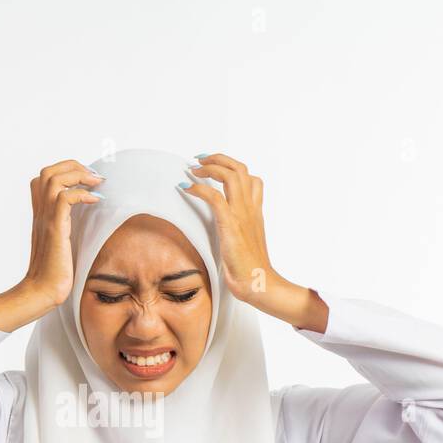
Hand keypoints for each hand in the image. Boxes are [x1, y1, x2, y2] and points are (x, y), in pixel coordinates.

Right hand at [23, 159, 104, 304]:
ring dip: (78, 175)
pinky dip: (82, 193)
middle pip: (48, 171)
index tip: (86, 181)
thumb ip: (67, 229)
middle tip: (93, 177)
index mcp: (41, 215)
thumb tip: (87, 222)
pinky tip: (95, 201)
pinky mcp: (55, 229)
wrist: (42, 291)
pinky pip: (64, 198)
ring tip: (96, 183)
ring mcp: (46, 219)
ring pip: (54, 178)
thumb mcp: (62, 244)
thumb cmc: (54, 273)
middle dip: (73, 166)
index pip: (43, 179)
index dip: (65, 172)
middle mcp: (41, 213)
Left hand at [180, 153, 327, 332]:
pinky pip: (214, 196)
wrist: (257, 283)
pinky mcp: (230, 224)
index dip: (233, 168)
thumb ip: (239, 231)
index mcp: (256, 212)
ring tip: (192, 169)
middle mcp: (251, 209)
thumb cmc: (250, 270)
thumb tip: (226, 231)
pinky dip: (198, 188)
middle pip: (240, 169)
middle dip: (218, 159)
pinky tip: (186, 188)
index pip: (253, 179)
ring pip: (230, 176)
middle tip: (200, 160)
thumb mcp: (246, 245)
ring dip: (209, 168)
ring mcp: (242, 215)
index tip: (215, 167)